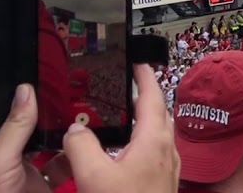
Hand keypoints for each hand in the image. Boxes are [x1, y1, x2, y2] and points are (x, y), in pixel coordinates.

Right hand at [62, 65, 179, 192]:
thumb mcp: (93, 175)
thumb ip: (81, 146)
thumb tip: (74, 130)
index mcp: (154, 139)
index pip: (153, 95)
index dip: (145, 75)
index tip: (137, 61)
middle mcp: (167, 149)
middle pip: (157, 112)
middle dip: (143, 96)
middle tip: (124, 87)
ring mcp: (167, 166)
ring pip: (156, 132)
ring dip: (142, 120)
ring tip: (120, 117)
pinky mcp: (162, 181)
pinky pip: (154, 151)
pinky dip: (140, 140)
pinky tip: (125, 151)